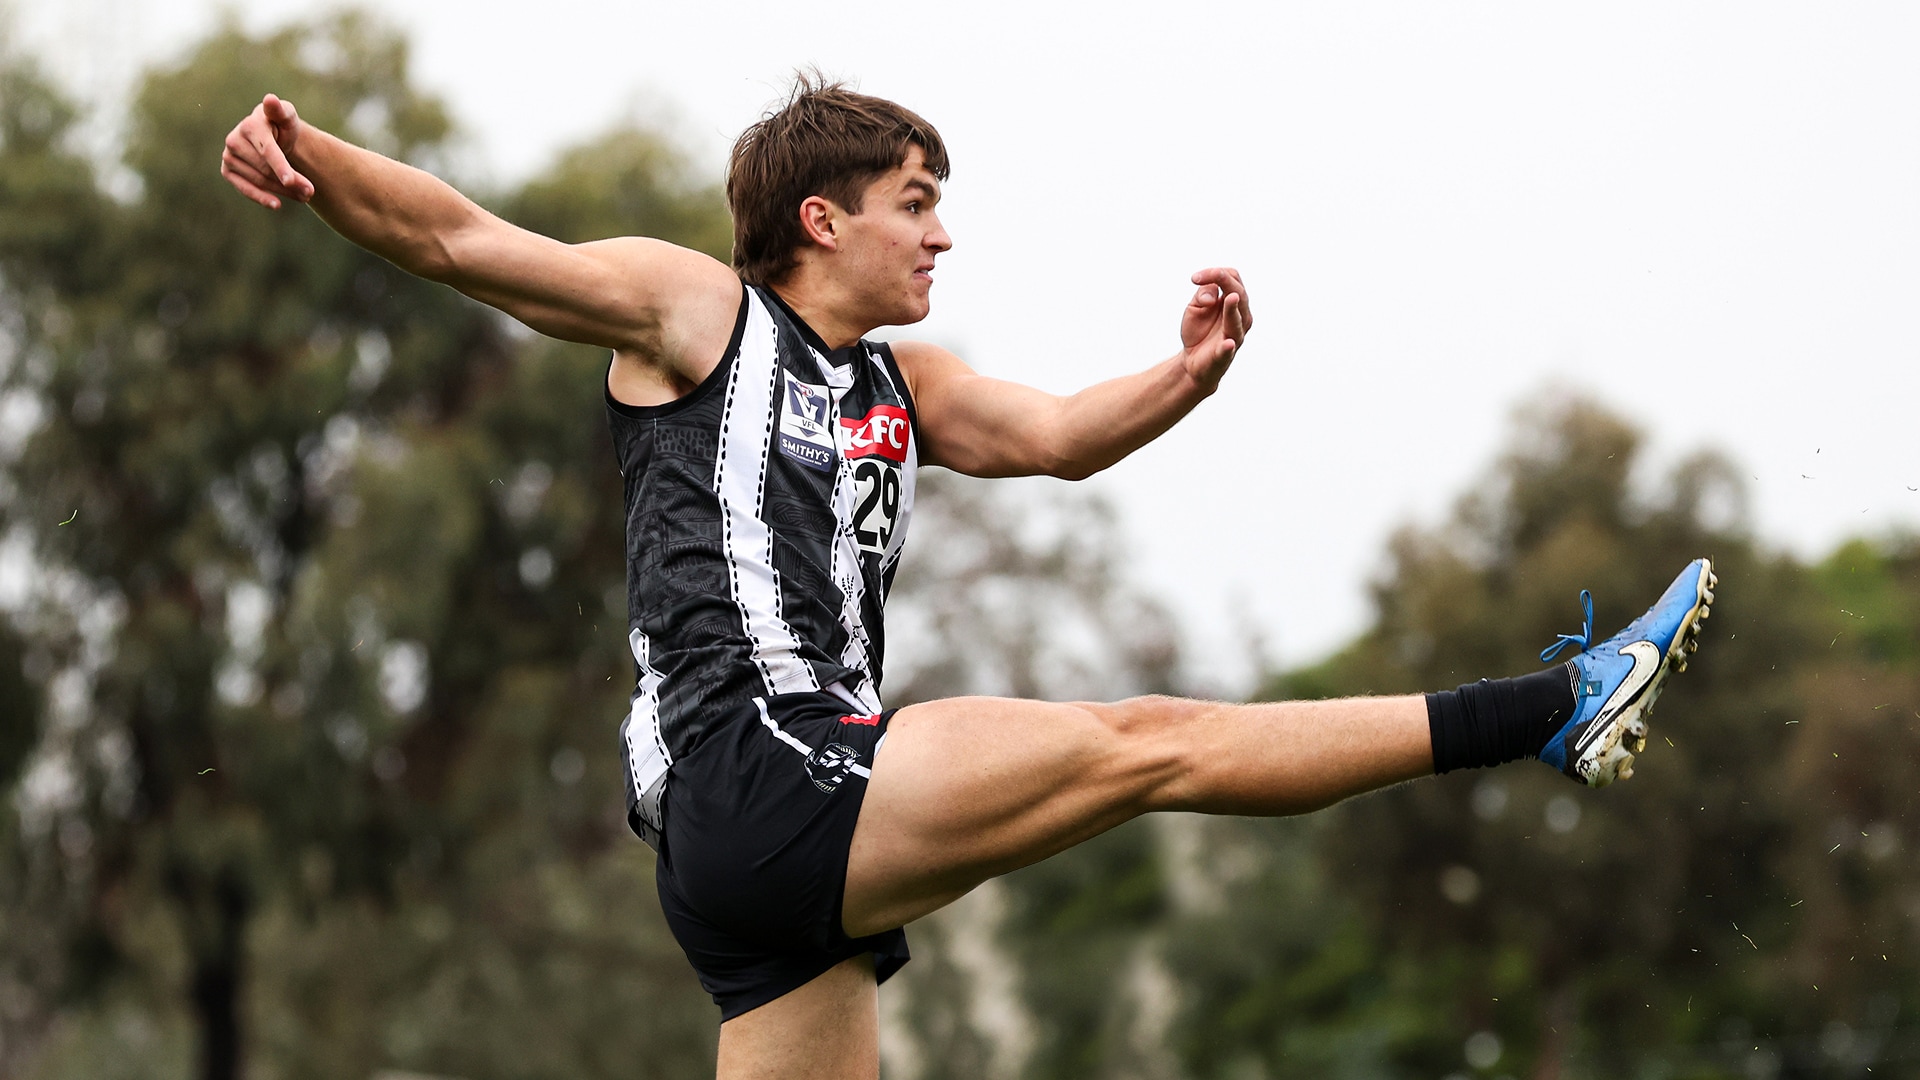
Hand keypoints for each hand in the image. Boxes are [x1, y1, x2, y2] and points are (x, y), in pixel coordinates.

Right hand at [220, 94, 314, 209]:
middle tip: (311, 192)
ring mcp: (228, 156)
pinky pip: (245, 188)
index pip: (268, 151)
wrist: (272, 136)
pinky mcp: (227, 170)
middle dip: (290, 182)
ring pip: (260, 181)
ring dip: (283, 192)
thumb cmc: (282, 125)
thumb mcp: (287, 116)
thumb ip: (281, 110)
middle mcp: (234, 140)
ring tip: (304, 195)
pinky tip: (277, 204)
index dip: (280, 167)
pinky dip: (261, 198)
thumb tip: (270, 99)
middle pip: (266, 170)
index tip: (292, 182)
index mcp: (250, 126)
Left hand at [1178, 267, 1252, 389]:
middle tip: (1198, 279)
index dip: (1216, 273)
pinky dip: (1228, 346)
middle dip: (1222, 281)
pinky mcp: (1224, 354)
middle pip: (1239, 294)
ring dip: (1233, 309)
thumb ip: (1203, 295)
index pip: (1233, 278)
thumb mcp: (1196, 307)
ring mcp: (1235, 335)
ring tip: (1230, 298)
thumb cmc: (1198, 331)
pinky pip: (1229, 349)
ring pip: (1238, 319)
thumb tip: (1211, 294)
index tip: (1194, 278)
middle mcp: (1241, 317)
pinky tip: (1228, 342)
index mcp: (1234, 302)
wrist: (1192, 361)